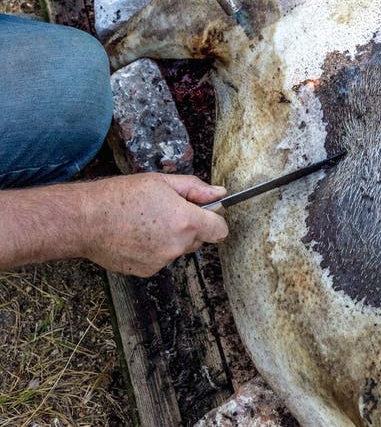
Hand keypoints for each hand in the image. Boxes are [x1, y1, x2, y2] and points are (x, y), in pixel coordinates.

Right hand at [80, 172, 227, 275]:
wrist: (87, 220)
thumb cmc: (121, 196)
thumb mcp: (162, 182)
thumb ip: (195, 188)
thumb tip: (219, 193)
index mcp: (185, 221)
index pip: (220, 230)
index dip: (215, 219)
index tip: (206, 212)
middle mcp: (176, 246)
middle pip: (197, 239)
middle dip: (189, 226)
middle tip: (166, 209)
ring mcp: (161, 262)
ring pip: (176, 248)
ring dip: (169, 237)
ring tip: (145, 221)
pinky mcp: (146, 272)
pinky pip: (159, 258)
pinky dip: (152, 248)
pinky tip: (135, 234)